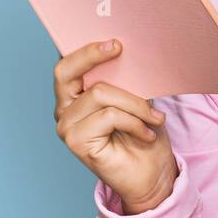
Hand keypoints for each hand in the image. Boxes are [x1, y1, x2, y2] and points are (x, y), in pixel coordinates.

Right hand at [54, 39, 178, 214]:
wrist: (152, 175)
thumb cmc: (144, 135)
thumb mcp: (136, 99)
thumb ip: (123, 79)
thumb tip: (125, 51)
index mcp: (73, 97)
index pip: (66, 66)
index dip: (85, 50)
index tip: (114, 41)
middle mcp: (63, 110)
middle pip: (69, 72)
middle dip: (97, 57)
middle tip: (120, 49)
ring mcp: (66, 127)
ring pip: (100, 93)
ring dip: (136, 104)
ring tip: (154, 119)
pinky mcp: (76, 142)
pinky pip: (109, 115)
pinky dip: (135, 122)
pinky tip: (147, 134)